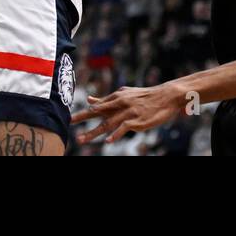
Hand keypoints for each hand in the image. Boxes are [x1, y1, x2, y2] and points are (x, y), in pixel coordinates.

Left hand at [72, 83, 186, 144]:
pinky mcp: (137, 120)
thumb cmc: (145, 96)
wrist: (166, 96)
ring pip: (107, 123)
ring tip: (81, 139)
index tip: (69, 118)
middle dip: (82, 118)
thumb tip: (90, 100)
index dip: (83, 113)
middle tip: (68, 122)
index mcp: (116, 97)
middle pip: (97, 113)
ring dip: (93, 132)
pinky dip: (115, 135)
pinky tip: (108, 141)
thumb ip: (107, 99)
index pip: (96, 106)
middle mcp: (120, 103)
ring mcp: (128, 112)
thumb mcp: (125, 94)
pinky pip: (123, 128)